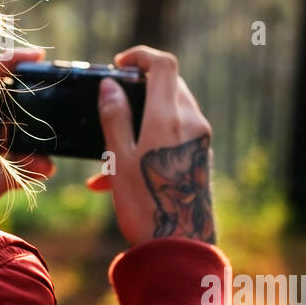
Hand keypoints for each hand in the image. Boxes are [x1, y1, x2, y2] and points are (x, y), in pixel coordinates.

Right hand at [86, 45, 215, 245]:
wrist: (180, 248)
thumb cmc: (146, 206)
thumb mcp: (120, 159)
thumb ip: (115, 117)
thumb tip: (110, 85)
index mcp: (170, 117)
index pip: (164, 65)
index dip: (141, 56)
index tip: (119, 63)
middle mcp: (191, 123)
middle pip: (169, 86)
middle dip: (138, 90)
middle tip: (110, 106)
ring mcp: (199, 141)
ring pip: (169, 112)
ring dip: (140, 121)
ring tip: (105, 157)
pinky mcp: (199, 158)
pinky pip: (173, 136)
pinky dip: (148, 143)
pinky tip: (114, 177)